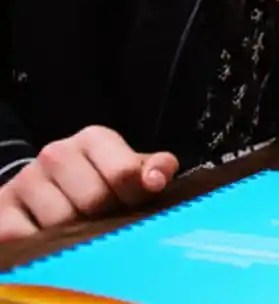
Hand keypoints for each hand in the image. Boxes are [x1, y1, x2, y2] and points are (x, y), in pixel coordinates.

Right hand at [0, 126, 177, 241]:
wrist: (49, 191)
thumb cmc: (101, 183)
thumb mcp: (133, 171)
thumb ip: (157, 169)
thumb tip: (156, 179)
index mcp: (93, 139)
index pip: (124, 172)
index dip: (134, 197)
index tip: (134, 205)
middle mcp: (56, 154)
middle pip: (94, 200)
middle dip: (106, 218)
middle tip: (106, 222)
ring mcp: (26, 180)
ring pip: (61, 222)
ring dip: (75, 235)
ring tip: (80, 230)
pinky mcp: (3, 208)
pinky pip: (24, 236)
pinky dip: (42, 246)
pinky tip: (53, 241)